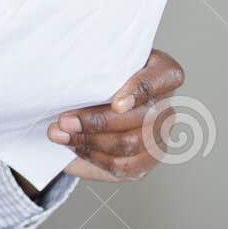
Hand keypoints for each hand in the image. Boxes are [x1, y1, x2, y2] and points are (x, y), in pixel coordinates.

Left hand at [46, 48, 185, 182]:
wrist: (90, 109)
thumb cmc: (99, 80)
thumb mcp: (99, 63)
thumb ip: (95, 63)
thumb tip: (69, 72)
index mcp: (163, 74)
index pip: (166, 76)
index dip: (141, 90)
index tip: (116, 103)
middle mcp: (165, 106)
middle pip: (141, 118)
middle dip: (98, 121)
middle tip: (65, 121)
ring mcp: (159, 136)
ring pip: (129, 143)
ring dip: (90, 140)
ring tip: (61, 134)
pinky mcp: (145, 161)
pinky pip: (123, 165)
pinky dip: (94, 156)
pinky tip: (75, 146)